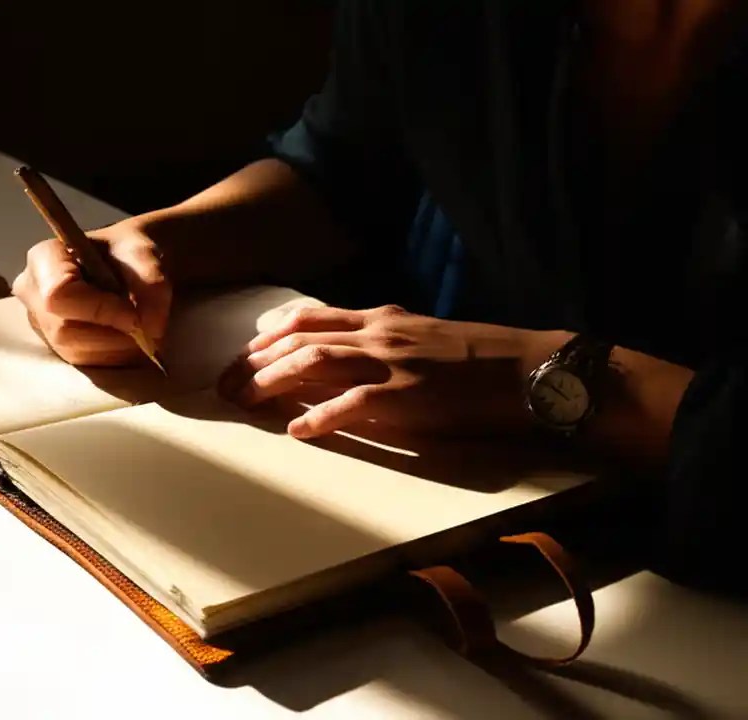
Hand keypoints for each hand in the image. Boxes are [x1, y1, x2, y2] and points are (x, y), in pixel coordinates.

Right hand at [12, 218, 171, 365]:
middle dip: (111, 336)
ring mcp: (40, 324)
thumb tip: (150, 324)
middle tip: (144, 327)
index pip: (58, 295)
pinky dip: (112, 357)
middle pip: (65, 331)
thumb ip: (151, 282)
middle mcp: (32, 293)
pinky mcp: (54, 346)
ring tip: (139, 331)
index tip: (135, 316)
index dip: (98, 311)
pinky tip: (127, 340)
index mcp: (45, 259)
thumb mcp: (145, 253)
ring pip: (74, 353)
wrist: (131, 266)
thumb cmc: (130, 253)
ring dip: (116, 349)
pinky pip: (82, 364)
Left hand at [217, 303, 557, 438]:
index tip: (240, 355)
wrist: (527, 370)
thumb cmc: (474, 358)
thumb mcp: (418, 335)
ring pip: (315, 363)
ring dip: (271, 382)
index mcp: (380, 319)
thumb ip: (377, 338)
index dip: (266, 337)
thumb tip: (336, 349)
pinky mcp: (409, 397)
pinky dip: (321, 417)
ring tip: (243, 401)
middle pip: (299, 340)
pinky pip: (354, 404)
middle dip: (254, 362)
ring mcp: (392, 364)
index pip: (307, 319)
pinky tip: (298, 430)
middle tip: (224, 385)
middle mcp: (379, 334)